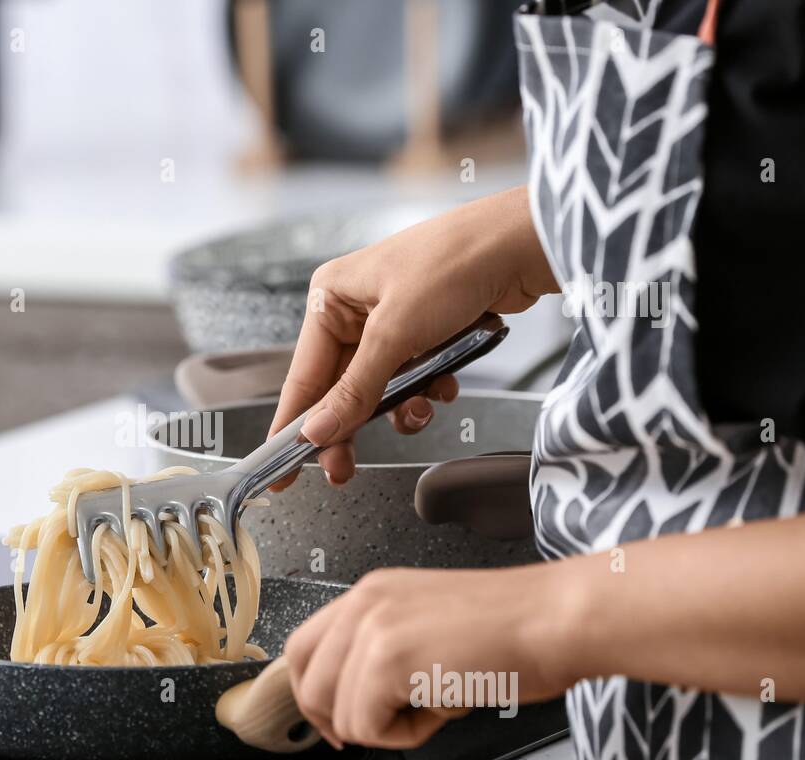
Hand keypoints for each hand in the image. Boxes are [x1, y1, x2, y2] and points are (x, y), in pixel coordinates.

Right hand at [269, 186, 556, 488]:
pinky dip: (426, 391)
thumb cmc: (454, 263)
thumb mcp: (396, 334)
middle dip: (349, 428)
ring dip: (398, 409)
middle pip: (338, 390)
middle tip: (342, 470)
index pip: (302, 377)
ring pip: (378, 391)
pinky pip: (411, 382)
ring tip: (420, 410)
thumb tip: (317, 432)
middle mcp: (354, 310)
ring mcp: (391, 323)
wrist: (523, 244)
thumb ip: (356, 390)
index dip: (291, 427)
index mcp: (330, 298)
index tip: (281, 470)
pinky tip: (444, 386)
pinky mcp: (425, 335)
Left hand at [284, 565, 573, 749]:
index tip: (341, 721)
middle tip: (386, 728)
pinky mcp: (385, 661)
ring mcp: (370, 629)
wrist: (556, 619)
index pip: (303, 647)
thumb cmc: (515, 630)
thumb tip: (356, 702)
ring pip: (338, 713)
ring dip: (386, 727)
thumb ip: (384, 652)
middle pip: (307, 682)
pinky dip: (406, 735)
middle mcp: (361, 603)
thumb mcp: (429, 628)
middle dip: (340, 719)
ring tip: (437, 701)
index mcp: (370, 592)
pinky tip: (445, 705)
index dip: (316, 694)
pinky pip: (367, 727)